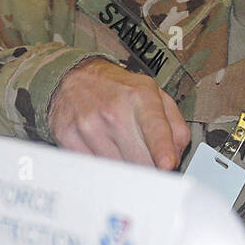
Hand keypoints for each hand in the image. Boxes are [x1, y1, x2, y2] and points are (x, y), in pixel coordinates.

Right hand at [48, 58, 190, 169]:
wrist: (77, 76)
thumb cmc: (121, 89)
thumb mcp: (156, 95)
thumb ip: (176, 126)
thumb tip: (177, 155)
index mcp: (141, 97)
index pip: (155, 128)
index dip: (162, 149)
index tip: (167, 164)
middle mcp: (114, 111)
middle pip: (138, 158)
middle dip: (149, 167)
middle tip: (150, 164)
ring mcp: (88, 124)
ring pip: (117, 167)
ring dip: (126, 167)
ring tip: (124, 150)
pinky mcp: (68, 137)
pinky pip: (94, 167)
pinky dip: (103, 166)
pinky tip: (104, 150)